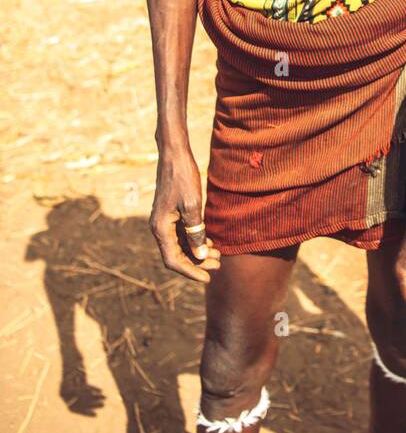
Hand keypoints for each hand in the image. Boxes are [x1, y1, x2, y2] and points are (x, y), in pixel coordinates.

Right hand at [150, 140, 220, 282]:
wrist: (174, 154)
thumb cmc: (183, 177)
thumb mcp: (193, 205)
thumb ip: (196, 231)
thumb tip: (200, 254)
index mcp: (160, 228)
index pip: (173, 260)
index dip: (190, 271)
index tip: (207, 278)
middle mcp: (159, 228)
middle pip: (177, 255)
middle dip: (197, 263)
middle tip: (219, 265)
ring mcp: (164, 221)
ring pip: (180, 245)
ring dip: (198, 252)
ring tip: (218, 255)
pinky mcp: (171, 214)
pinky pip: (182, 235)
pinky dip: (195, 241)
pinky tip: (210, 242)